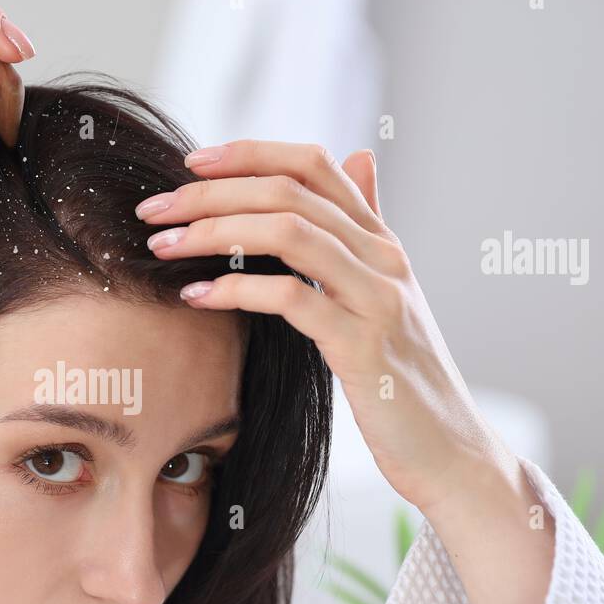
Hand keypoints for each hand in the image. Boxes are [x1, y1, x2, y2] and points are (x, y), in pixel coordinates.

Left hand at [138, 139, 514, 519]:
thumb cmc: (403, 379)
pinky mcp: (363, 345)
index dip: (248, 153)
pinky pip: (291, 297)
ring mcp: (378, 298)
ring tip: (163, 246)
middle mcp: (384, 257)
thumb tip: (360, 157)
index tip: (189, 162)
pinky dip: (235, 289)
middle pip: (289, 192)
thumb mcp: (385, 293)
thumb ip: (363, 231)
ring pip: (289, 232)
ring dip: (214, 232)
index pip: (313, 164)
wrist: (450, 450)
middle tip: (153, 210)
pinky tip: (195, 296)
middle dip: (210, 193)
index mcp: (382, 241)